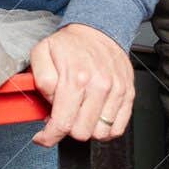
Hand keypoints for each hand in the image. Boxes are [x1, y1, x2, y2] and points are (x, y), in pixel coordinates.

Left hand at [29, 23, 134, 145]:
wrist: (98, 30)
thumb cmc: (70, 44)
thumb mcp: (42, 53)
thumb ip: (40, 80)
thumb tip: (48, 103)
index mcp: (76, 77)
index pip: (63, 123)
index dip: (50, 136)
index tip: (44, 137)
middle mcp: (100, 86)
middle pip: (82, 133)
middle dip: (68, 128)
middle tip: (63, 114)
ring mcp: (117, 92)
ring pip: (101, 134)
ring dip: (87, 128)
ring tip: (79, 112)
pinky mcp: (128, 95)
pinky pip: (118, 129)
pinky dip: (105, 129)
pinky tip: (94, 116)